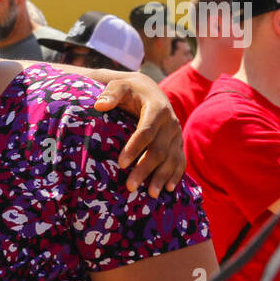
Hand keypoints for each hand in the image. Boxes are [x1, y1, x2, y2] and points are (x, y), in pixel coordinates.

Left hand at [92, 70, 185, 196]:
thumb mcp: (119, 86)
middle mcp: (170, 122)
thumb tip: (99, 105)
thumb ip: (110, 93)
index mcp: (157, 108)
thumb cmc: (128, 90)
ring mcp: (176, 134)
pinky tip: (168, 189)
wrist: (148, 90)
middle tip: (130, 186)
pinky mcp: (178, 143)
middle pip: (159, 149)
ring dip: (162, 177)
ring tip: (150, 194)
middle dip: (145, 169)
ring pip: (172, 158)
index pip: (146, 131)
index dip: (135, 147)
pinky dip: (176, 175)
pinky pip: (180, 161)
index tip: (121, 163)